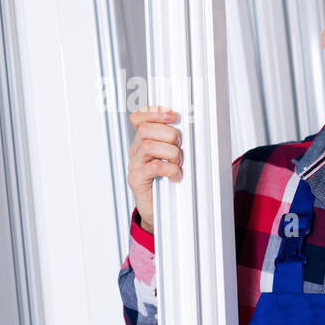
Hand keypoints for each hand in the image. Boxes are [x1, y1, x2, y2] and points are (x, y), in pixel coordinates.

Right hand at [127, 105, 182, 234]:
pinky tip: (176, 176)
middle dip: (169, 134)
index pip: (138, 119)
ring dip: (171, 153)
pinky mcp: (137, 180)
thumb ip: (176, 143)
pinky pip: (154, 166)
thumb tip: (190, 129)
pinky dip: (170, 169)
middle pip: (146, 129)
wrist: (160, 212)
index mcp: (143, 142)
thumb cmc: (169, 183)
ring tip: (178, 164)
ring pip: (149, 146)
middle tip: (179, 147)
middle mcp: (136, 152)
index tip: (172, 115)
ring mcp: (134, 165)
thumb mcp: (174, 158)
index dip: (153, 113)